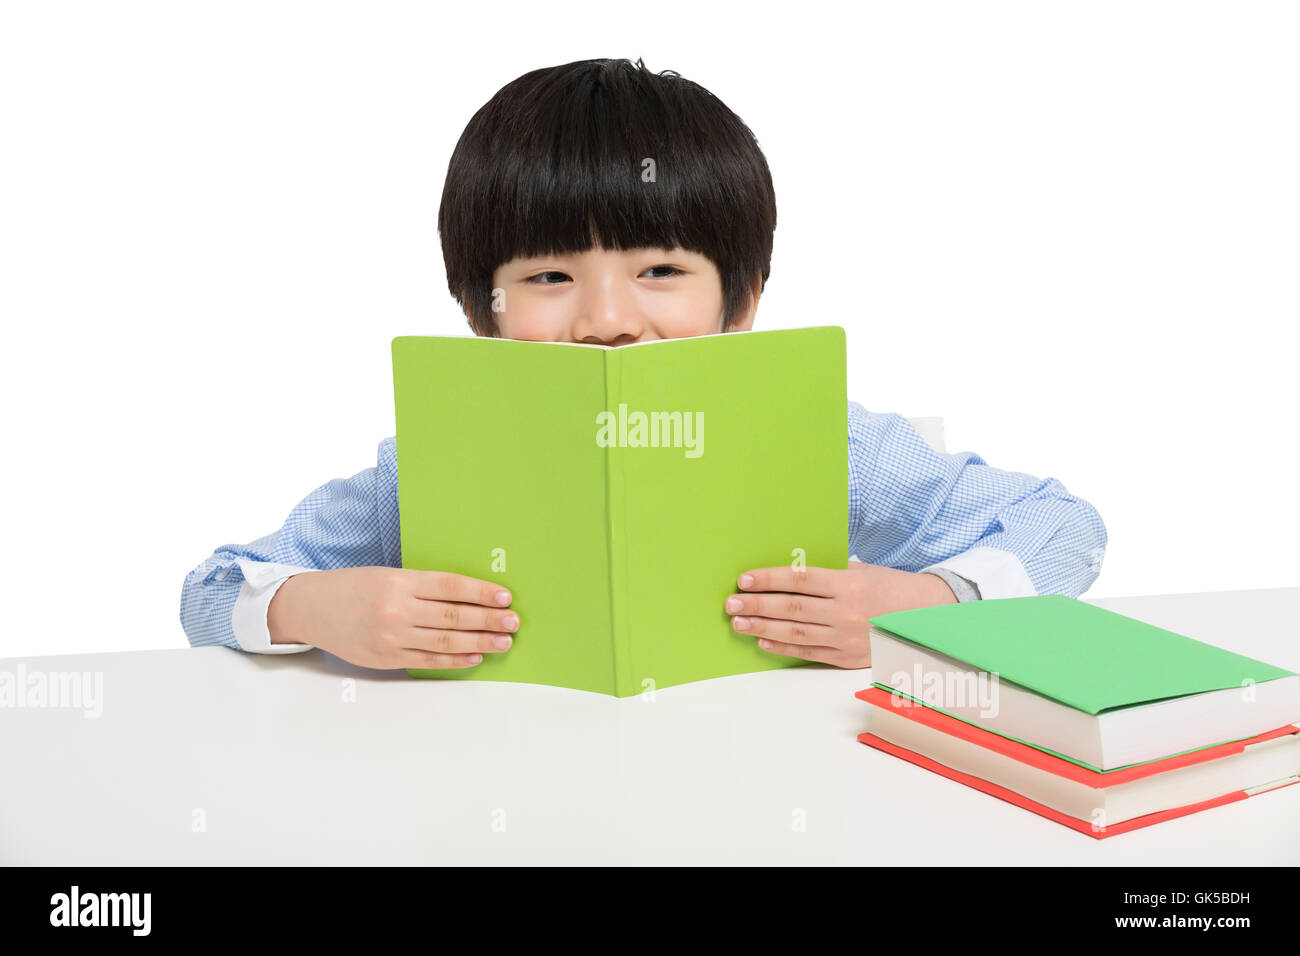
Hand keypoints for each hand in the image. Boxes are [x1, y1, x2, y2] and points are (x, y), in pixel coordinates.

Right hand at [268, 567, 520, 669]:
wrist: (312, 607)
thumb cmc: (355, 587)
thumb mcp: (388, 575)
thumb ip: (423, 587)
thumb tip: (469, 597)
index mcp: (399, 582)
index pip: (450, 586)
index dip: (480, 592)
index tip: (505, 596)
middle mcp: (396, 609)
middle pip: (453, 616)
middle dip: (488, 620)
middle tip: (513, 622)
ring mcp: (391, 636)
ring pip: (445, 641)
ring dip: (479, 642)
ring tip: (503, 642)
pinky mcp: (387, 658)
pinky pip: (428, 660)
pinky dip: (455, 660)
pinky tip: (475, 657)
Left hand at [722, 561, 956, 668]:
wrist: (925, 616)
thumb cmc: (889, 587)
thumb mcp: (861, 570)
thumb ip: (826, 573)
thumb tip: (786, 574)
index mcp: (848, 583)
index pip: (799, 579)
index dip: (769, 579)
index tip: (744, 579)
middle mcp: (845, 612)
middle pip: (792, 608)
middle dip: (757, 605)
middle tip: (731, 603)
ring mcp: (846, 638)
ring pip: (795, 633)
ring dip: (762, 627)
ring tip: (738, 622)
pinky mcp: (847, 657)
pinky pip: (808, 652)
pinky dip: (783, 647)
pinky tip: (762, 640)